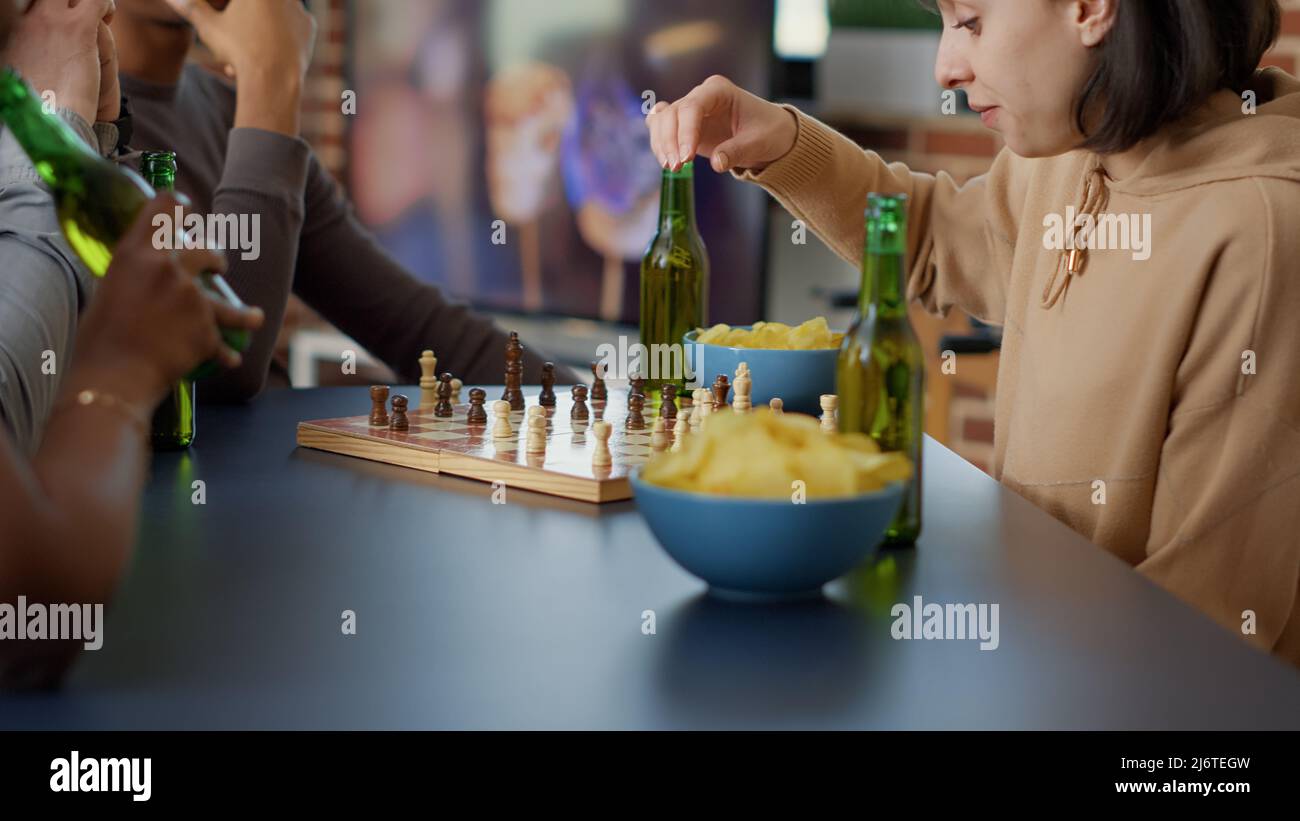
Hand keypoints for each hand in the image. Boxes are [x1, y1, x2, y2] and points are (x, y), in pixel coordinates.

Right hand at [3, 0, 115, 124]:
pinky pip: (95, 0)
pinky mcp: (78, 29)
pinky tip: (107, 16)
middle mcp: (28, 19)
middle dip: (67, 0)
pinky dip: (104, 4)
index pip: (27, 2)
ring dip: (88, 0)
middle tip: (82, 13)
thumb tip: (36, 46)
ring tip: (99, 13)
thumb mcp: (22, 70)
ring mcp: (52, 21)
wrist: (49, 118)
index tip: (56, 17)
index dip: (43, 6)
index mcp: (11, 30)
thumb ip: (28, 50)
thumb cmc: (37, 104)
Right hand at [72, 194, 263, 407]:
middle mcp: (168, 268)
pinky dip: (225, 355)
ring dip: (245, 314)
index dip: (179, 207)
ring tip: (253, 316)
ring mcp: (192, 299)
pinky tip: (232, 359)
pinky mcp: (207, 331)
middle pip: (207, 250)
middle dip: (216, 259)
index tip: (187, 213)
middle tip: (217, 267)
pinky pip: (224, 344)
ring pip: (232, 305)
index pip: (166, 207)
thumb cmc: (98, 339)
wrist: (112, 377)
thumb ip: (133, 277)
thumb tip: (143, 279)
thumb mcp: (108, 291)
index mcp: (136, 253)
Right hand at [162, 0, 315, 134]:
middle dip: (247, 13)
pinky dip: (282, 34)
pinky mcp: (310, 25)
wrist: (274, 78)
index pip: (238, 1)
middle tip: (239, 28)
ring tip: (251, 45)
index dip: (234, 8)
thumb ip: (191, 7)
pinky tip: (271, 48)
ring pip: (276, 11)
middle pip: (258, 4)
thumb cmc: (238, 49)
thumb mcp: (209, 27)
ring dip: (264, 22)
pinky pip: (292, 25)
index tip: (231, 19)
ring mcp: (298, 6)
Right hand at [646, 75, 798, 173]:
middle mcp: (700, 96)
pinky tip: (666, 160)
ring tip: (672, 168)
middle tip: (676, 167)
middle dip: (670, 141)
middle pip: (672, 113)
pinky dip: (659, 143)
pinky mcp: (685, 126)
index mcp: (719, 90)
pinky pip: (661, 128)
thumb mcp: (759, 142)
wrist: (771, 135)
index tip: (687, 158)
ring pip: (662, 120)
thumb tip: (716, 163)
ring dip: (661, 144)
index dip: (686, 132)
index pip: (693, 107)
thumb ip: (737, 151)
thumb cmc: (769, 131)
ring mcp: (690, 110)